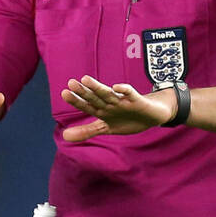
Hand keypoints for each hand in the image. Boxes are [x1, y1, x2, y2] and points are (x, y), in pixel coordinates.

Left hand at [61, 76, 175, 140]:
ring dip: (98, 87)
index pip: (87, 105)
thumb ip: (86, 131)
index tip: (64, 93)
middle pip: (96, 97)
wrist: (151, 116)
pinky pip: (130, 93)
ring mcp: (123, 102)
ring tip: (86, 79)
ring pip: (109, 94)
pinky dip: (124, 90)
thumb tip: (64, 136)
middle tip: (71, 82)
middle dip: (84, 91)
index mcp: (102, 110)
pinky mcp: (137, 100)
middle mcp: (110, 104)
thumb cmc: (127, 120)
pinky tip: (116, 87)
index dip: (77, 100)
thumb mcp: (106, 127)